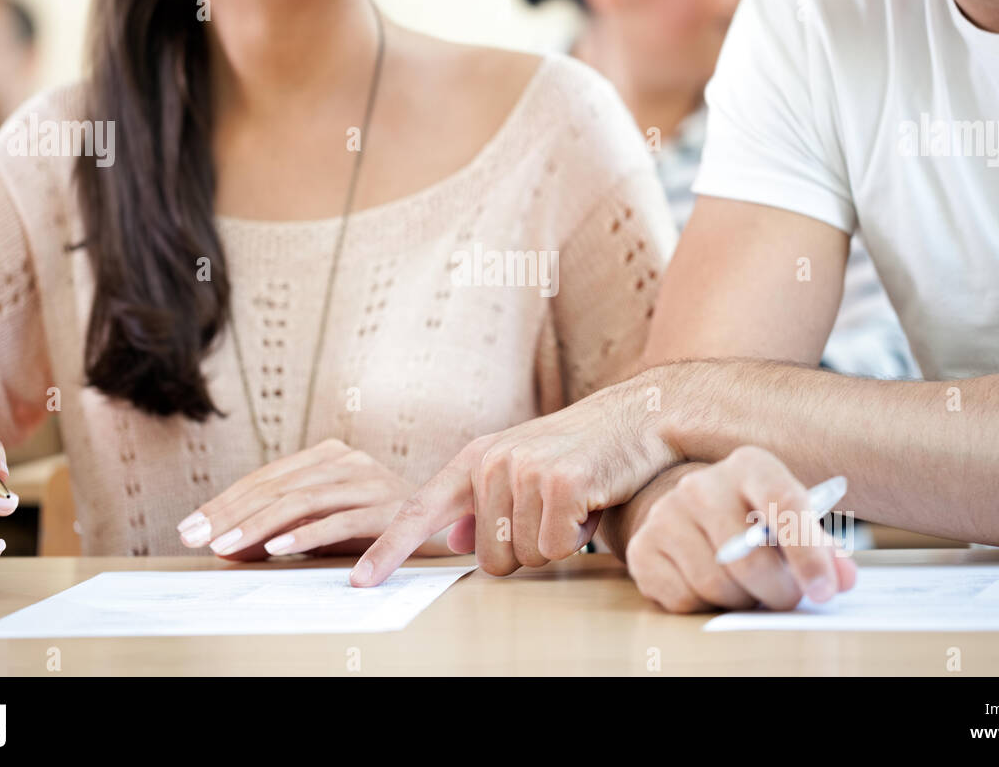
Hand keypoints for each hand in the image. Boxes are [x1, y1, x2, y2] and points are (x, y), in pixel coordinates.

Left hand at [177, 438, 452, 558]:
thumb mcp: (326, 522)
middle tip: (197, 539)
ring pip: (302, 500)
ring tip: (228, 547)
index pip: (265, 478)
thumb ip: (284, 526)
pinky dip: (306, 535)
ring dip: (259, 527)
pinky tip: (277, 549)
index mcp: (329, 456)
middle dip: (230, 515)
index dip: (224, 502)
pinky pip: (340, 520)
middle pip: (277, 487)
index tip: (190, 528)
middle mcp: (347, 460)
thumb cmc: (378, 527)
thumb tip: (224, 545)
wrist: (451, 522)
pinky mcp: (389, 507)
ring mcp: (369, 480)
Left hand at [351, 376, 677, 585]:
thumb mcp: (521, 468)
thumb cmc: (580, 451)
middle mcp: (490, 462)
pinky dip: (580, 537)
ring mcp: (523, 470)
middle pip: (489, 559)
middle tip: (555, 513)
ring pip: (526, 557)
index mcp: (473, 460)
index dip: (387, 549)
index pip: (418, 511)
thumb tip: (456, 540)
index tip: (360, 581)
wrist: (638, 417)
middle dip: (527, 550)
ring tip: (575, 502)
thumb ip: (483, 503)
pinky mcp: (561, 483)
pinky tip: (592, 502)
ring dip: (558, 542)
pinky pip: (558, 549)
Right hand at [625, 447, 855, 612]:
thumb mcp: (791, 520)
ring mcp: (666, 515)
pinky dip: (705, 605)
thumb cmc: (752, 517)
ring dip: (741, 600)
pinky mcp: (642, 548)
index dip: (809, 554)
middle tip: (786, 596)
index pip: (784, 505)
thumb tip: (842, 577)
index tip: (825, 591)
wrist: (689, 510)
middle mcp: (701, 485)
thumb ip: (823, 548)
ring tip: (747, 587)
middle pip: (749, 559)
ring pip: (716, 584)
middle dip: (777, 590)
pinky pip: (684, 598)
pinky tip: (711, 586)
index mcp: (749, 466)